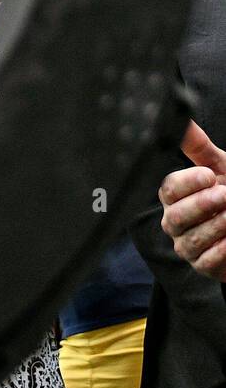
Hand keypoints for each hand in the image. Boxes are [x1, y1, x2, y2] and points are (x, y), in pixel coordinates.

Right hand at [159, 122, 225, 281]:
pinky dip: (223, 249)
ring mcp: (186, 246)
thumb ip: (198, 147)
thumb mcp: (218, 167)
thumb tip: (182, 121)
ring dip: (217, 226)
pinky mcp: (203, 266)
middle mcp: (174, 222)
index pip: (168, 189)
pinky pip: (208, 260)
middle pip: (176, 215)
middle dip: (202, 204)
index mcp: (173, 197)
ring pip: (192, 239)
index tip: (209, 175)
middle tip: (225, 195)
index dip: (188, 182)